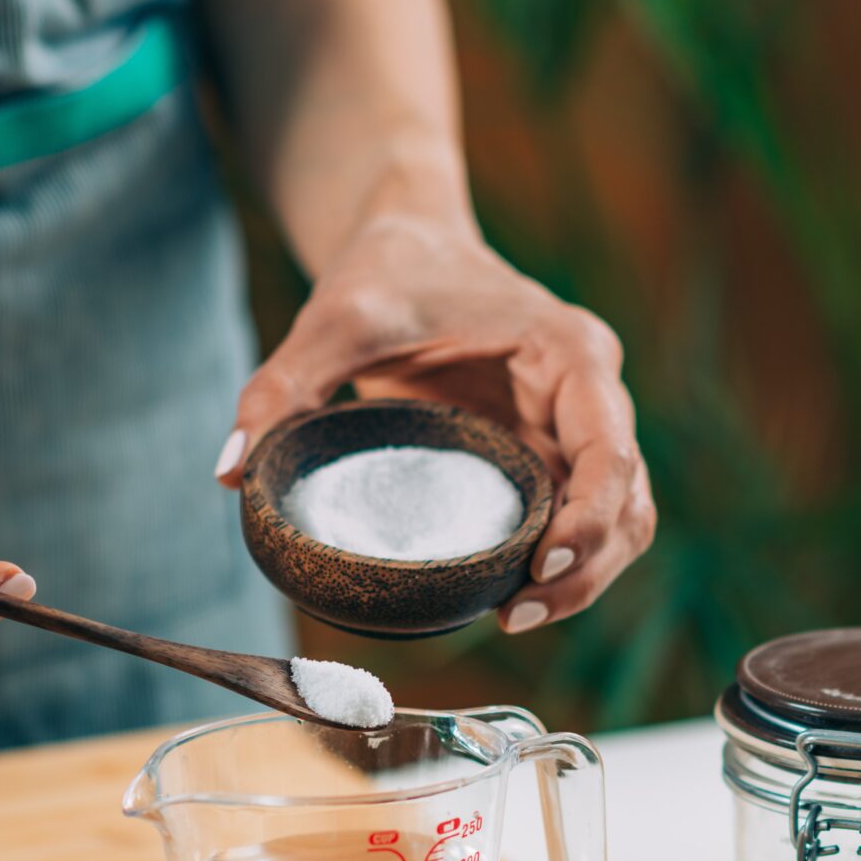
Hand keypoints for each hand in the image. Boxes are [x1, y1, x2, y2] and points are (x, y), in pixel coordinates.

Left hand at [217, 213, 655, 632]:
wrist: (408, 243)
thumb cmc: (389, 269)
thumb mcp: (338, 317)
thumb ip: (285, 383)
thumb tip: (232, 473)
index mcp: (571, 354)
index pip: (611, 449)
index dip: (591, 516)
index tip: (543, 563)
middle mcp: (592, 395)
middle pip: (628, 501)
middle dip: (588, 568)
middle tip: (516, 615)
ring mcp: (576, 431)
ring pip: (620, 522)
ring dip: (585, 579)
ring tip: (514, 617)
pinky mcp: (551, 457)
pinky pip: (581, 523)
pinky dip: (562, 566)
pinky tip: (508, 598)